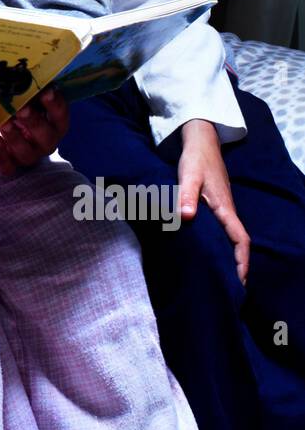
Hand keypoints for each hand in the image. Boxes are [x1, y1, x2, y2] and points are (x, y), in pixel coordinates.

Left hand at [0, 88, 69, 176]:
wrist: (1, 129)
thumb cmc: (18, 107)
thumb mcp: (24, 97)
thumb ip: (28, 88)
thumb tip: (21, 66)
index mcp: (54, 123)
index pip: (60, 114)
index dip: (55, 104)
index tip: (46, 91)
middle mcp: (46, 141)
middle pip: (46, 135)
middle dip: (34, 121)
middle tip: (22, 109)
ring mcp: (29, 155)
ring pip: (26, 152)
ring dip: (15, 137)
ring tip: (3, 123)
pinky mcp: (11, 164)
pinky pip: (8, 167)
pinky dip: (1, 155)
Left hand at [179, 119, 249, 283]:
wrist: (200, 141)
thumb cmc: (195, 158)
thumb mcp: (188, 175)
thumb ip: (186, 194)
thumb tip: (186, 216)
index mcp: (224, 208)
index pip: (239, 239)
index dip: (242, 260)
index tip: (240, 280)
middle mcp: (226, 211)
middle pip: (237, 243)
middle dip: (237, 265)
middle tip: (230, 287)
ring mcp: (221, 208)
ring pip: (229, 237)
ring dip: (228, 256)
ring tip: (219, 276)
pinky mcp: (214, 205)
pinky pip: (221, 230)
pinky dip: (220, 244)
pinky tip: (208, 251)